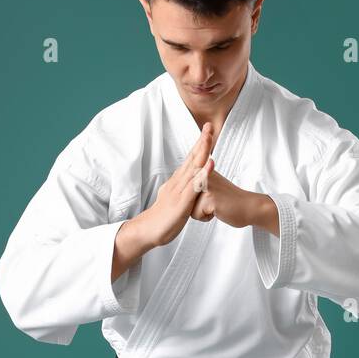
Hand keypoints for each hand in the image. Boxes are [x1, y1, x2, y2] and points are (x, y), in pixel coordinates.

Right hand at [140, 123, 215, 247]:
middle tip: (209, 125)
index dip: (199, 145)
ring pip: (192, 168)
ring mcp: (179, 191)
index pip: (190, 160)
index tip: (208, 131)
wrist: (147, 232)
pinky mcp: (181, 203)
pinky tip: (210, 163)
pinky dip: (203, 173)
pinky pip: (194, 186)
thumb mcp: (176, 202)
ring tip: (209, 137)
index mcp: (177, 182)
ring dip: (202, 151)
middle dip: (201, 141)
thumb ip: (184, 193)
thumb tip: (192, 186)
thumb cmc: (163, 219)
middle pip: (191, 158)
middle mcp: (177, 183)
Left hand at [190, 165, 265, 228]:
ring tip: (216, 205)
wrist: (249, 206)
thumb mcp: (211, 185)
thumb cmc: (231, 199)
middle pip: (185, 200)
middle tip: (215, 200)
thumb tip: (183, 187)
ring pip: (189, 208)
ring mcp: (204, 185)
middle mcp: (201, 174)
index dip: (194, 197)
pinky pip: (196, 215)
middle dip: (198, 206)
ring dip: (202, 212)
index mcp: (201, 169)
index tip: (204, 194)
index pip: (185, 189)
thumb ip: (197, 184)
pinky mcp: (208, 197)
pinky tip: (218, 209)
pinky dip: (207, 217)